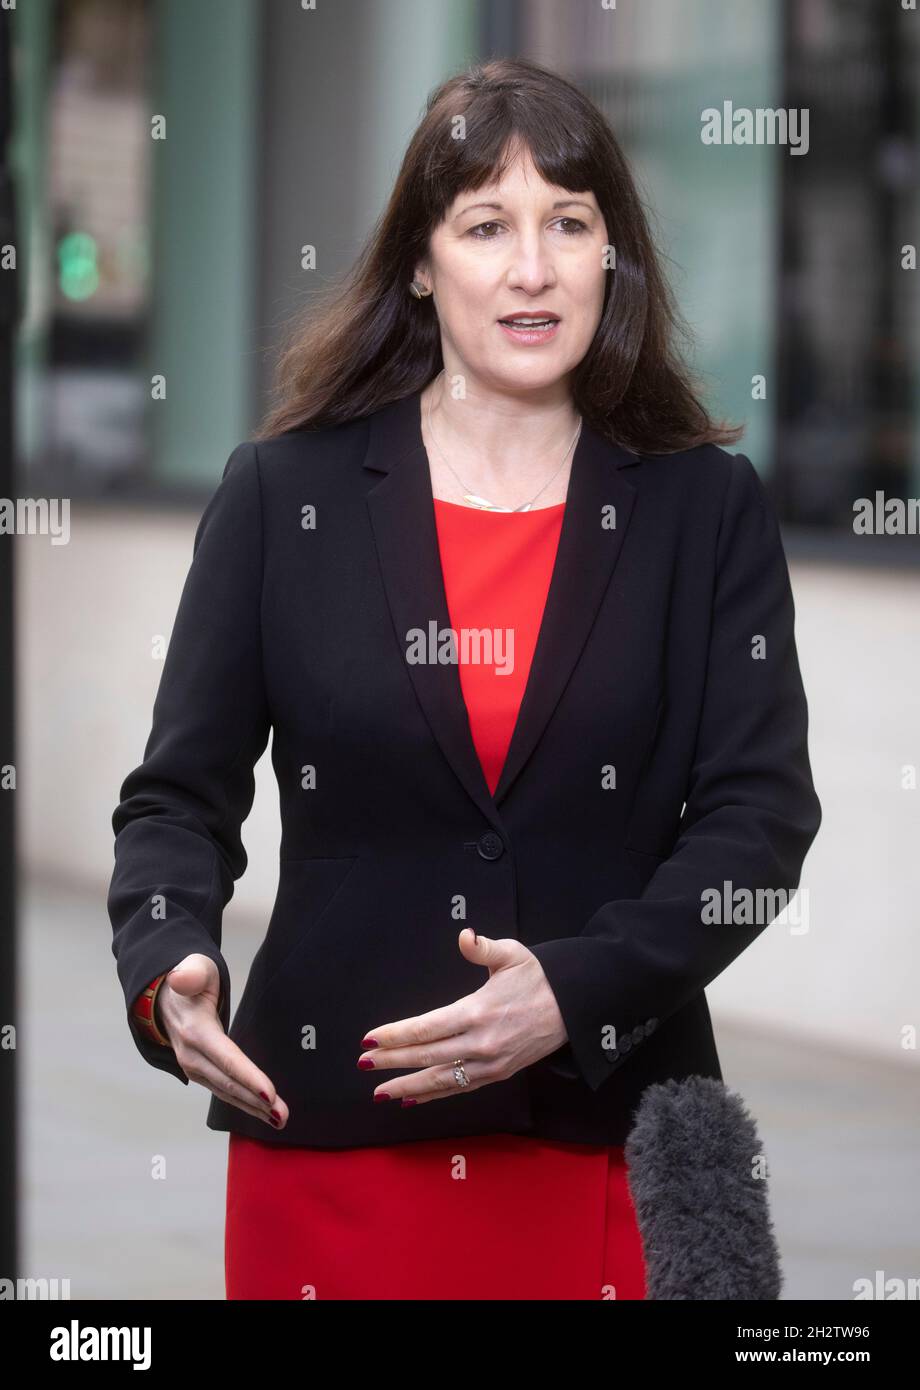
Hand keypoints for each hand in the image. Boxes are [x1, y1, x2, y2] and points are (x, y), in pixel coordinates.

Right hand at [156, 953, 288, 1129]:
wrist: (165, 998)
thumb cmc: (189, 981)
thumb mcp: (193, 969)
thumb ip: (191, 974)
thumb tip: (179, 978)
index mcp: (195, 1031)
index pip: (227, 1059)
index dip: (249, 1077)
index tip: (270, 1094)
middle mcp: (193, 1056)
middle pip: (229, 1083)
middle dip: (257, 1102)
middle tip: (283, 1116)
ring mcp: (195, 1068)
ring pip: (228, 1092)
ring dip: (254, 1109)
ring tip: (280, 1119)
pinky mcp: (202, 1073)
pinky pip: (226, 1091)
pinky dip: (245, 1103)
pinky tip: (264, 1113)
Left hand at [357, 929, 567, 1104]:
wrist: (572, 1007)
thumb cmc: (538, 978)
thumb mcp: (512, 954)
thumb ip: (482, 948)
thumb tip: (464, 936)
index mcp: (477, 1012)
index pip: (425, 1028)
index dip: (395, 1035)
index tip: (370, 1039)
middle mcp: (480, 1043)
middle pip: (426, 1057)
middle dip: (392, 1061)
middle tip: (364, 1064)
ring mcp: (489, 1064)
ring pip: (440, 1080)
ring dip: (407, 1087)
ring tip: (379, 1092)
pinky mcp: (497, 1075)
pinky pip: (459, 1089)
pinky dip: (434, 1095)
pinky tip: (413, 1098)